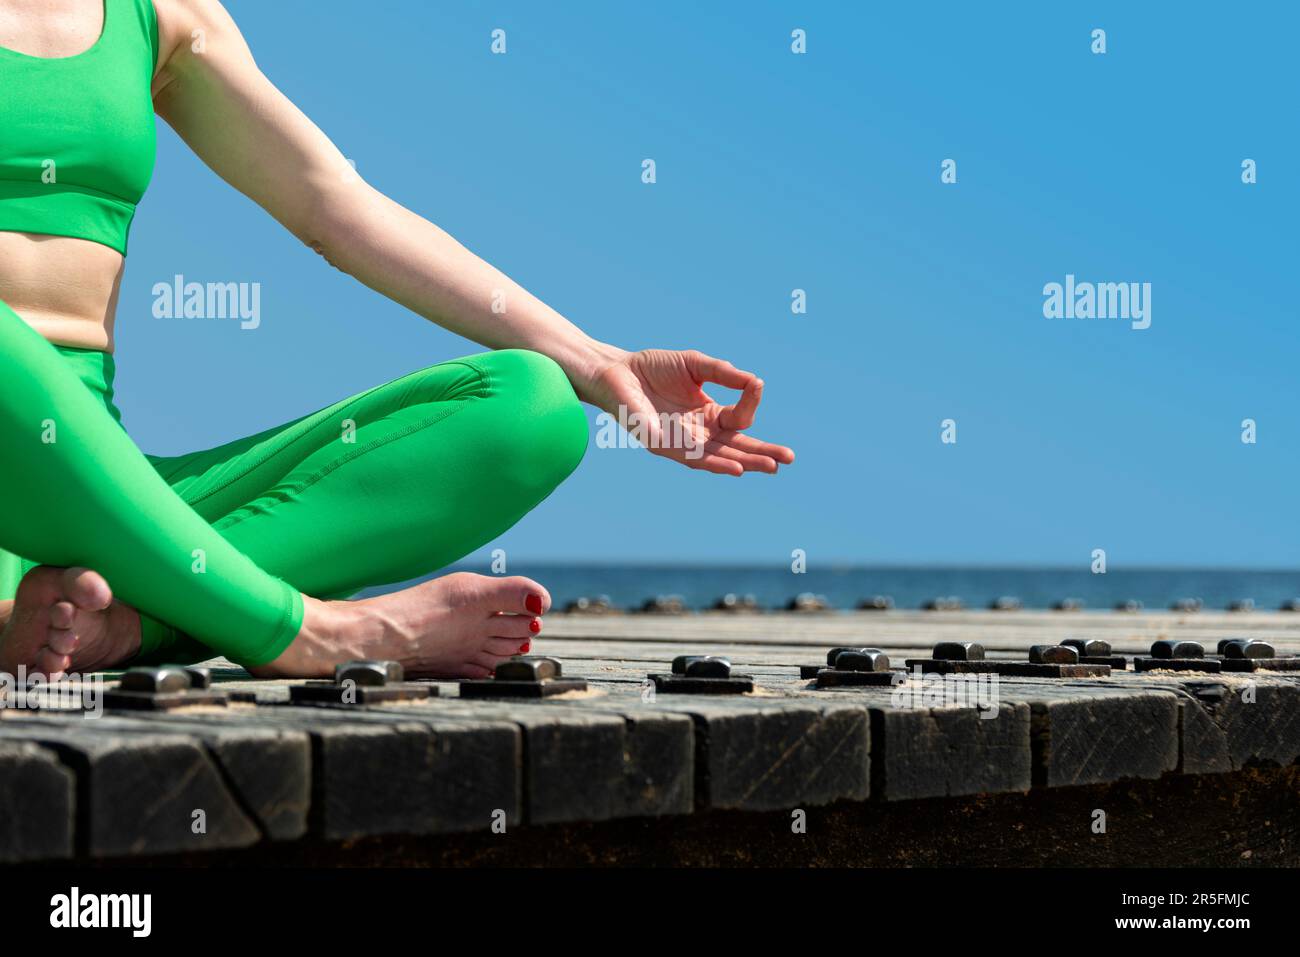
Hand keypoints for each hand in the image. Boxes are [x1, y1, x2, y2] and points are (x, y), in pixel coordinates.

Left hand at [581, 348, 794, 475]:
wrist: (616, 371)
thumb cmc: (654, 367)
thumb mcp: (696, 365)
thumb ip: (724, 373)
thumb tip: (755, 382)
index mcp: (708, 415)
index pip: (738, 420)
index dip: (749, 404)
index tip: (757, 385)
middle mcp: (698, 433)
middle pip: (735, 448)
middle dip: (761, 454)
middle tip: (787, 459)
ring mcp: (681, 442)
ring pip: (718, 458)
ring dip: (744, 463)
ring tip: (769, 467)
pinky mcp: (662, 445)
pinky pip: (692, 458)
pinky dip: (715, 463)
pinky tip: (734, 467)